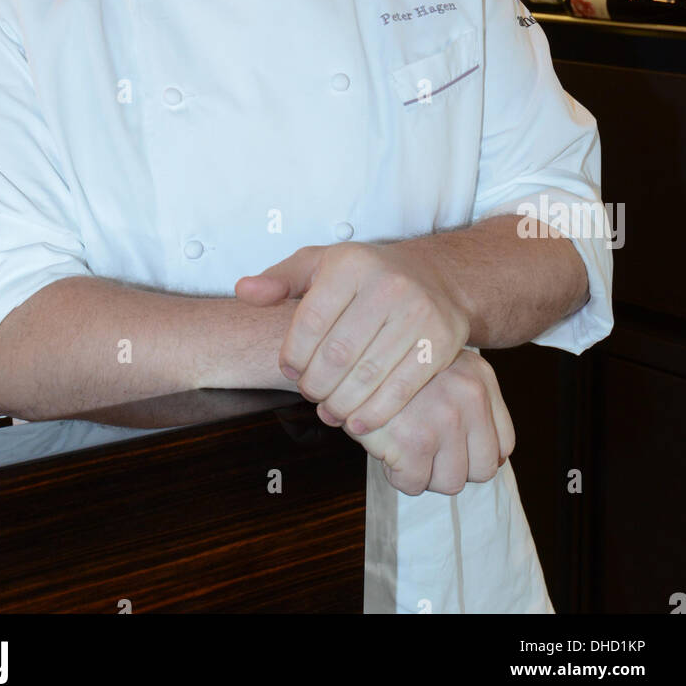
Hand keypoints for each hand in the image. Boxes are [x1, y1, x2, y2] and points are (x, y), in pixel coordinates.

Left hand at [235, 240, 470, 434]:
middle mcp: (388, 284)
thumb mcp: (321, 265)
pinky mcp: (441, 341)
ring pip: (367, 376)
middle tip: (311, 395)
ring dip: (341, 404)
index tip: (291, 370)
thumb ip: (279, 279)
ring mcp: (419, 312)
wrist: (435, 277)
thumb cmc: (367, 275)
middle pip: (338, 354)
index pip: (309, 321)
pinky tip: (359, 421)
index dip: (293, 355)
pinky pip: (402, 388)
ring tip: (331, 411)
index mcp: (350, 264)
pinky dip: (375, 413)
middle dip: (316, 385)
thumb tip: (244, 291)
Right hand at [350, 348, 514, 496]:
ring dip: (425, 473)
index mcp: (480, 378)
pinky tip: (388, 447)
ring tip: (406, 445)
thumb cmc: (394, 369)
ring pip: (451, 483)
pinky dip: (398, 475)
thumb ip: (471, 405)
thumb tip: (496, 459)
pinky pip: (414, 485)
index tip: (452, 447)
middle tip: (425, 447)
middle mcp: (469, 396)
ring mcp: (442, 419)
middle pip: (482, 469)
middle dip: (452, 466)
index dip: (475, 453)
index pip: (503, 444)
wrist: (348, 353)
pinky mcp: (412, 441)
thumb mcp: (445, 370)